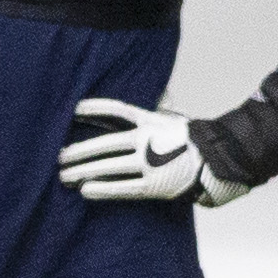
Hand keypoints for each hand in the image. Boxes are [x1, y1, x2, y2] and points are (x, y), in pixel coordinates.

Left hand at [57, 98, 247, 206]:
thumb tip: (149, 87)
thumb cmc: (187, 138)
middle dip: (78, 151)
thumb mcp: (171, 117)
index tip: (73, 109)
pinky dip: (102, 189)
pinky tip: (85, 190)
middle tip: (58, 156)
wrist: (219, 162)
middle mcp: (147, 141)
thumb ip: (153, 105)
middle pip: (104, 144)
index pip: (117, 110)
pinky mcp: (154, 186)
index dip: (94, 108)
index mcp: (151, 121)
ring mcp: (150, 164)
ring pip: (108, 167)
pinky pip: (122, 188)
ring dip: (83, 171)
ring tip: (64, 176)